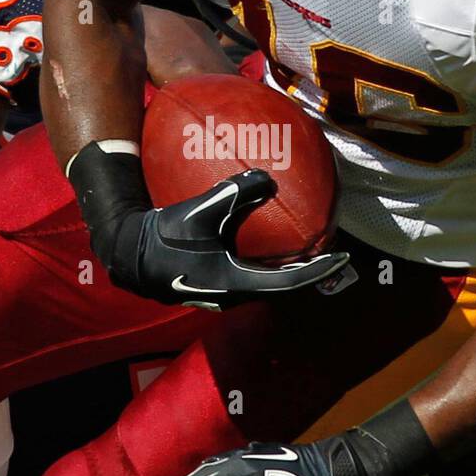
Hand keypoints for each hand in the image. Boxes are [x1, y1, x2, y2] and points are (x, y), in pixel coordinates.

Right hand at [111, 169, 349, 309]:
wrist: (132, 255)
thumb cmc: (165, 234)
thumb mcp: (202, 209)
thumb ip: (236, 192)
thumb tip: (269, 179)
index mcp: (236, 283)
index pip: (291, 282)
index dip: (319, 271)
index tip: (343, 258)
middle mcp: (234, 296)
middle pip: (284, 288)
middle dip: (310, 273)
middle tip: (331, 253)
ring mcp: (224, 296)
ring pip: (268, 287)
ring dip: (289, 272)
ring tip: (306, 252)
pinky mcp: (215, 289)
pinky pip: (253, 280)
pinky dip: (270, 268)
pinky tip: (269, 249)